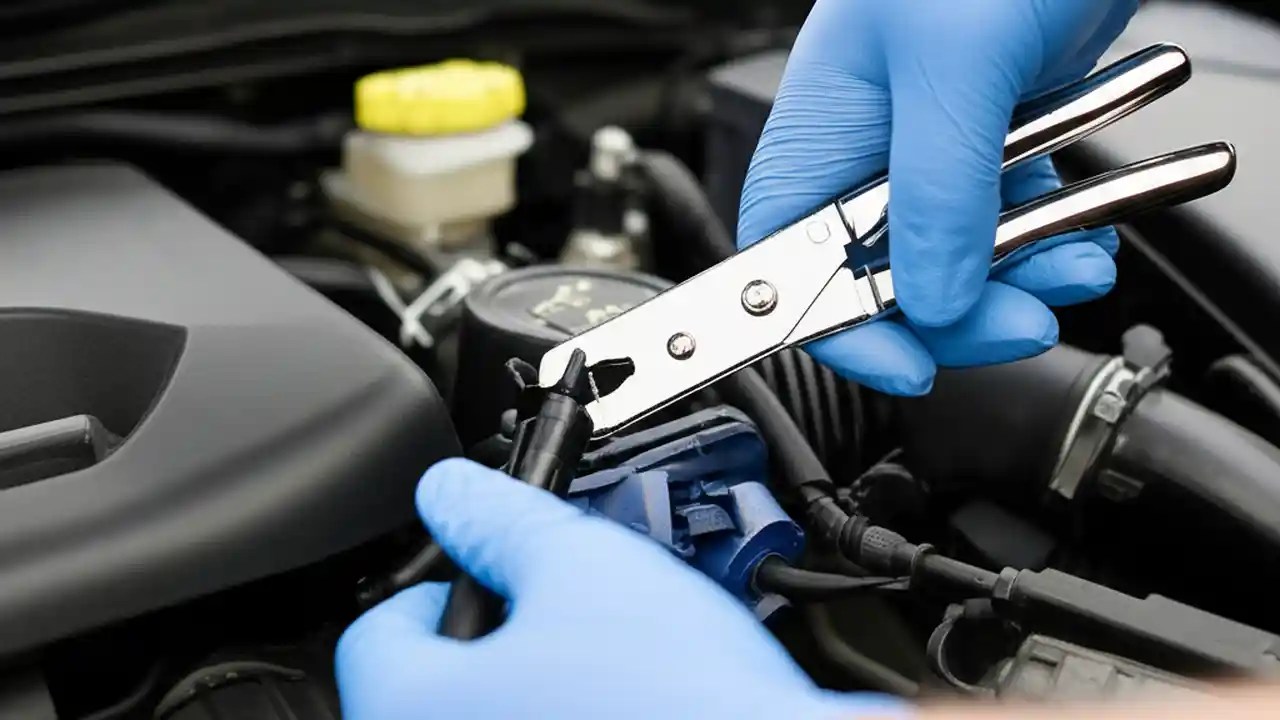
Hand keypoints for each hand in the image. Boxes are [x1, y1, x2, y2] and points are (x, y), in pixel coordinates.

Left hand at [336, 458, 906, 719]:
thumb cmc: (682, 699)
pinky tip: (636, 704)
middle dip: (504, 629)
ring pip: (501, 711)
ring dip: (544, 677)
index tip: (505, 567)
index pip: (383, 630)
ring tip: (617, 661)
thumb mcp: (584, 564)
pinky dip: (578, 711)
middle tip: (573, 610)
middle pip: (443, 677)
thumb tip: (451, 492)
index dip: (451, 574)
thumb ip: (500, 519)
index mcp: (418, 708)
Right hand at [738, 0, 1138, 395]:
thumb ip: (939, 194)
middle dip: (954, 309)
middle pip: (884, 275)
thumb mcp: (953, 68)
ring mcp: (933, 145)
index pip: (791, 263)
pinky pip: (1011, 217)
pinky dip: (1050, 240)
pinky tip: (1086, 238)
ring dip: (1017, 279)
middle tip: (1015, 319)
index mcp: (818, 128)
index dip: (836, 325)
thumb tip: (934, 301)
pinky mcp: (994, 137)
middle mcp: (867, 147)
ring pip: (956, 255)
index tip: (900, 363)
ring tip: (1073, 267)